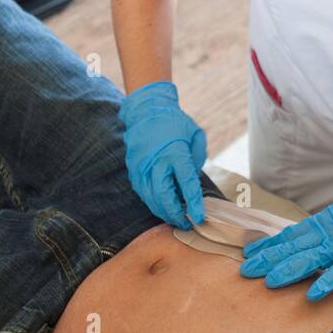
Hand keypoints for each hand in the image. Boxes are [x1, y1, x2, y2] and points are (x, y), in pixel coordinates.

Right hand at [118, 81, 206, 229]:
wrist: (146, 111)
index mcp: (175, 153)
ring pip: (151, 198)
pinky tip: (162, 206)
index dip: (193, 203)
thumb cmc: (175, 122)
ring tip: (175, 218)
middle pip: (164, 196)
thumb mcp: (195, 133)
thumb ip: (198, 157)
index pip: (186, 184)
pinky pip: (143, 193)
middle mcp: (156, 162)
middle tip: (185, 222)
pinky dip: (153, 202)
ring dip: (163, 212)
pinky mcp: (133, 170)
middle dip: (175, 213)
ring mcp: (141, 167)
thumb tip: (194, 178)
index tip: (199, 216)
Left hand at [239, 163, 332, 300]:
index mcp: (320, 225)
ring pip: (308, 260)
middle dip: (267, 260)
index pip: (287, 236)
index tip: (248, 251)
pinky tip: (311, 294)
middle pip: (291, 248)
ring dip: (287, 271)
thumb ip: (321, 233)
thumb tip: (302, 243)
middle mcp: (325, 235)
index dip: (267, 245)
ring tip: (268, 281)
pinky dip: (325, 283)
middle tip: (245, 270)